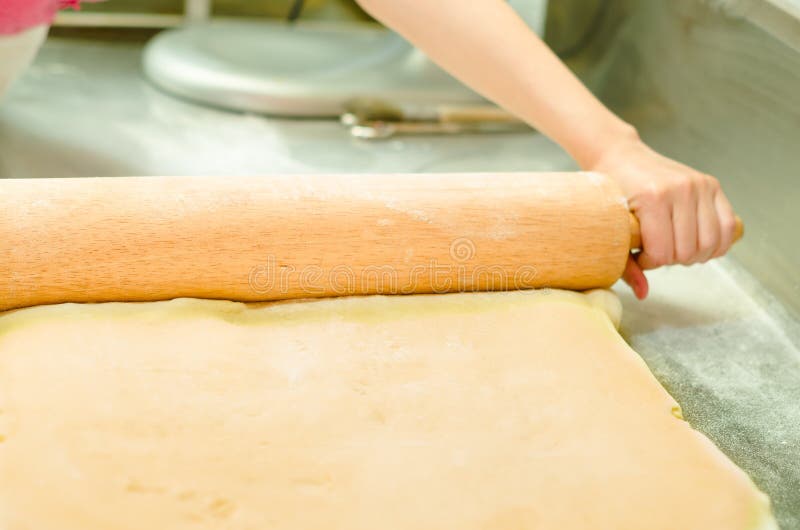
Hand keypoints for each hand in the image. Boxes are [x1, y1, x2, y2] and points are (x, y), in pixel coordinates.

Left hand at [590, 134, 737, 299]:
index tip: (640, 254)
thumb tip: (643, 294)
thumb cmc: (614, 193)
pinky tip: (696, 243)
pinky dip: (716, 244)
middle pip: (688, 251)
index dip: (651, 262)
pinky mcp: (712, 184)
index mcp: (653, 198)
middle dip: (672, 259)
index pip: (664, 253)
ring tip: (675, 247)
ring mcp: (699, 185)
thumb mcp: (612, 227)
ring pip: (711, 243)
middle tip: (657, 251)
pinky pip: (728, 226)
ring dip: (694, 254)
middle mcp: (680, 190)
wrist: (622, 157)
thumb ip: (626, 264)